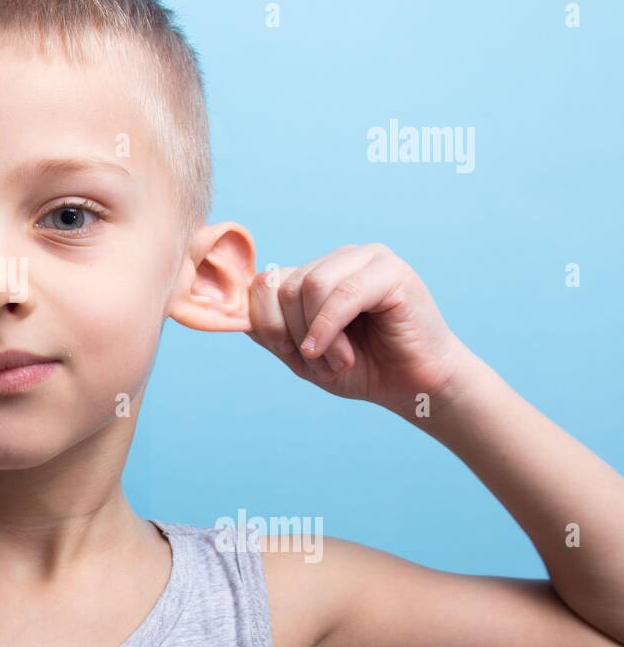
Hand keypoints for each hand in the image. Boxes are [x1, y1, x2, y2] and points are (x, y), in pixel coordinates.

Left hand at [246, 242, 474, 413]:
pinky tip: (338, 355)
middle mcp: (338, 259)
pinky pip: (341, 294)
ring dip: (315, 334)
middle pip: (283, 285)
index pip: (264, 283)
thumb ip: (268, 330)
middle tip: (320, 361)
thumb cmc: (362, 369)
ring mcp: (367, 258)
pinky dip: (330, 329)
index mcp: (315, 273)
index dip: (268, 324)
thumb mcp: (301, 354)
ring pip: (308, 286)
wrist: (415, 388)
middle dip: (293, 332)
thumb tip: (230, 311)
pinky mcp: (391, 271)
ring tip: (339, 360)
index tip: (292, 353)